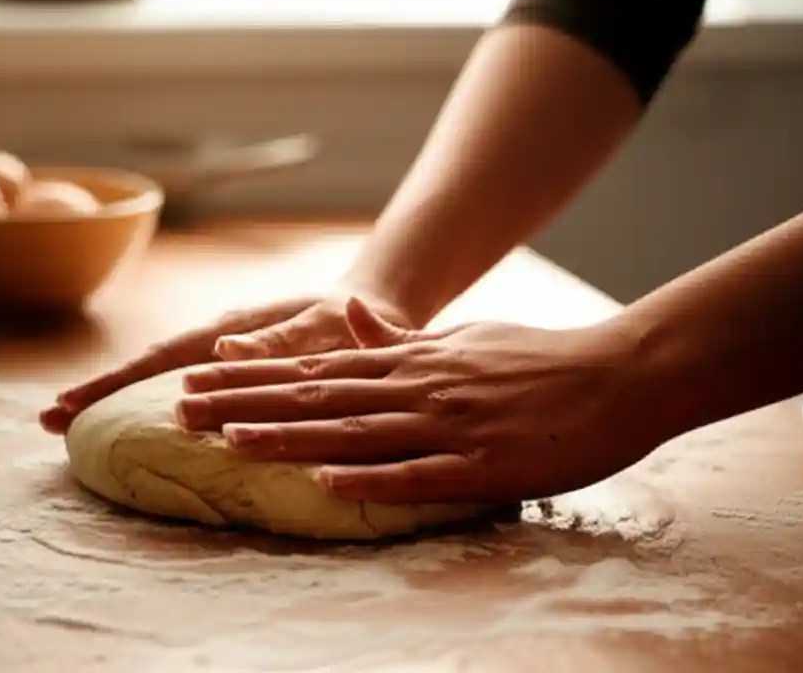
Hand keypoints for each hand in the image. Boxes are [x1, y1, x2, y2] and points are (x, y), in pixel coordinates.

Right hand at [39, 291, 414, 433]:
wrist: (370, 306)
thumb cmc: (351, 321)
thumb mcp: (323, 330)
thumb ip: (279, 339)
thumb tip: (222, 349)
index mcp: (233, 330)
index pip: (161, 359)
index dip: (116, 384)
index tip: (72, 404)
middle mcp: (216, 340)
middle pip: (145, 369)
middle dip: (97, 392)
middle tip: (48, 421)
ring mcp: (219, 355)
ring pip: (158, 378)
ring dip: (115, 400)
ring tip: (67, 427)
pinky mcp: (231, 370)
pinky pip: (180, 387)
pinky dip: (147, 403)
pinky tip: (125, 427)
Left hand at [176, 298, 658, 504]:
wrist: (621, 372)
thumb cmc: (540, 359)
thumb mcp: (464, 338)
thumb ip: (403, 338)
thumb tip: (352, 318)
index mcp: (413, 361)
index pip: (316, 369)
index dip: (253, 376)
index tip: (198, 378)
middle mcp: (419, 388)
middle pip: (317, 398)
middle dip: (246, 405)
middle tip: (182, 410)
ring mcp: (450, 426)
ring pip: (354, 432)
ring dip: (289, 438)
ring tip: (229, 442)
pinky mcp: (485, 465)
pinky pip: (420, 475)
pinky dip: (370, 479)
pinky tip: (324, 483)